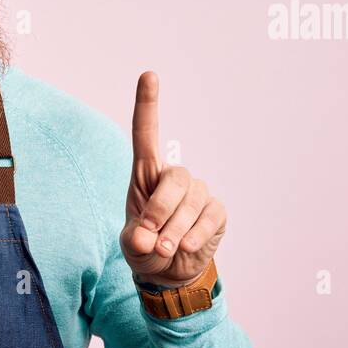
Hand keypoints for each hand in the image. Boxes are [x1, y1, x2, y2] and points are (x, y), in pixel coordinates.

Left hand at [120, 71, 225, 286]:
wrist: (169, 272)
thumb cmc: (145, 248)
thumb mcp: (132, 246)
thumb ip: (135, 241)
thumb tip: (146, 238)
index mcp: (146, 176)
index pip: (146, 134)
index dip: (147, 104)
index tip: (148, 75)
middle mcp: (173, 178)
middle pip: (173, 178)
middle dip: (160, 211)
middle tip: (149, 239)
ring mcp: (198, 193)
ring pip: (191, 201)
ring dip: (174, 230)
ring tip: (164, 249)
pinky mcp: (216, 211)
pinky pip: (209, 217)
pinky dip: (194, 236)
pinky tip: (185, 248)